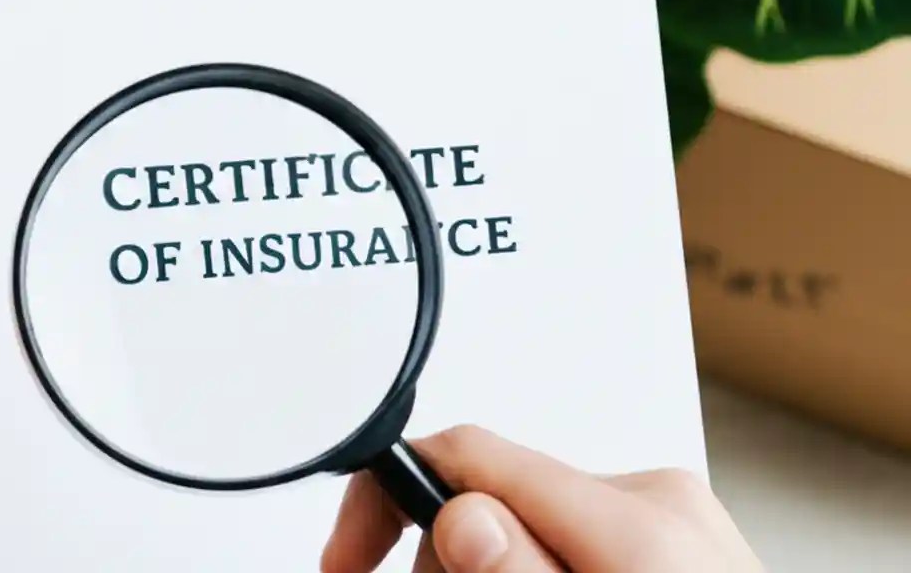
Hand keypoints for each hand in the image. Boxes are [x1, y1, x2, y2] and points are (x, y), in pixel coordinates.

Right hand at [321, 425, 762, 571]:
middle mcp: (658, 504)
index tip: (348, 561)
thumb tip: (461, 517)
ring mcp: (671, 522)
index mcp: (639, 523)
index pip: (471, 457)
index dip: (386, 500)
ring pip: (524, 525)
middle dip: (441, 563)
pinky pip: (566, 543)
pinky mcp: (670, 545)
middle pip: (490, 497)